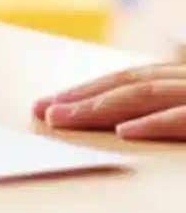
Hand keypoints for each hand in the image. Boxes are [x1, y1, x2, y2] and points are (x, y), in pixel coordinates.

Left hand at [33, 65, 185, 139]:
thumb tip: (118, 127)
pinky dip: (153, 123)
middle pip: (131, 84)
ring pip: (148, 94)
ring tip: (61, 119)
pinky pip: (184, 118)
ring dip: (100, 106)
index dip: (91, 89)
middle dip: (82, 96)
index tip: (54, 101)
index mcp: (185, 82)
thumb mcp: (183, 113)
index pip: (134, 80)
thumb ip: (165, 110)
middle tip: (41, 109)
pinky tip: (122, 132)